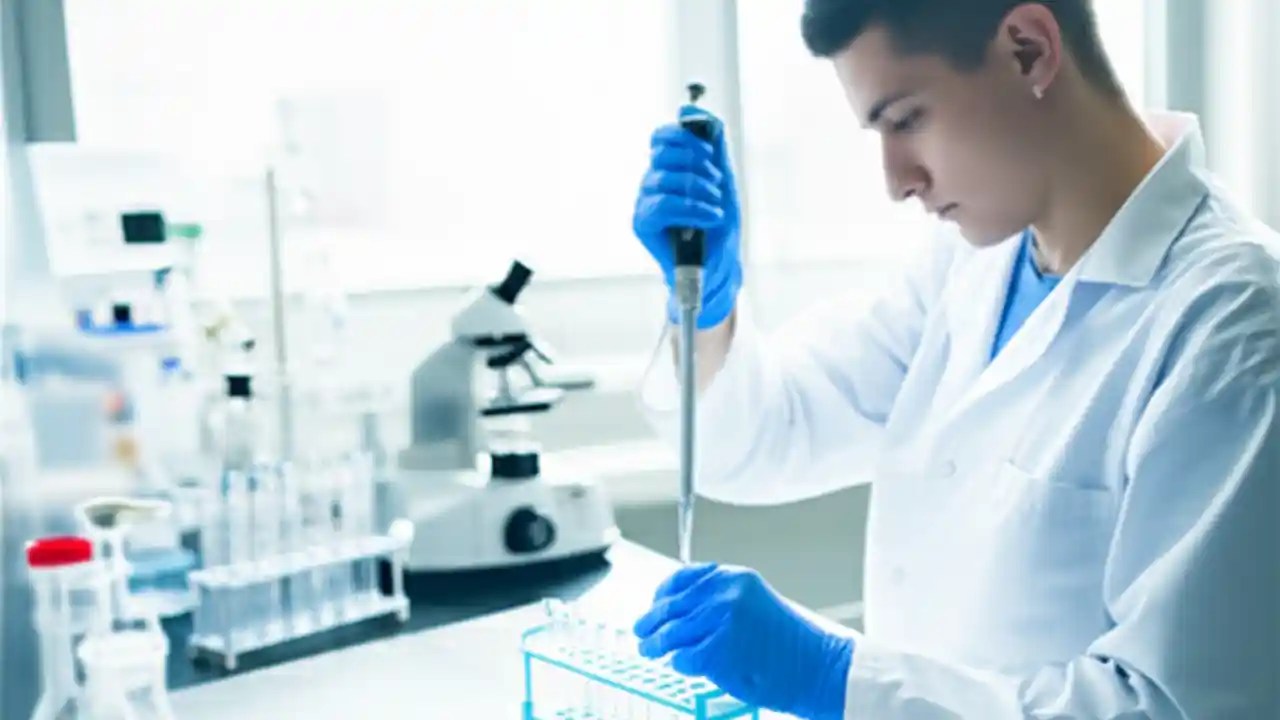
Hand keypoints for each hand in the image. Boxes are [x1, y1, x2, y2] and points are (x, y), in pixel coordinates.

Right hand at [632, 106, 741, 328]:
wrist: (718, 264)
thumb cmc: (718, 224)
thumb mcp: (723, 178)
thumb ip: (712, 143)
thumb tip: (690, 107)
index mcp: (668, 166)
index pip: (661, 136)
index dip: (684, 136)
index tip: (708, 153)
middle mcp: (652, 181)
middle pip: (664, 153)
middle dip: (697, 164)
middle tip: (716, 184)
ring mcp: (644, 201)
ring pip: (667, 179)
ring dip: (700, 191)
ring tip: (716, 208)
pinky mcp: (642, 223)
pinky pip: (663, 204)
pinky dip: (693, 209)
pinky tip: (710, 218)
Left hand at [633, 563, 853, 719]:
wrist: (816, 667)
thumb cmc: (789, 642)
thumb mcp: (754, 603)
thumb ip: (720, 599)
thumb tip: (682, 610)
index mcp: (732, 577)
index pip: (682, 578)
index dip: (662, 594)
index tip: (655, 604)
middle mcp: (723, 594)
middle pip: (670, 606)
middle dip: (650, 621)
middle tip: (641, 631)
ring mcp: (718, 622)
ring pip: (670, 633)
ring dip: (655, 644)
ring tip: (649, 650)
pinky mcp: (714, 652)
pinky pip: (682, 659)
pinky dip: (679, 665)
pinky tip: (681, 666)